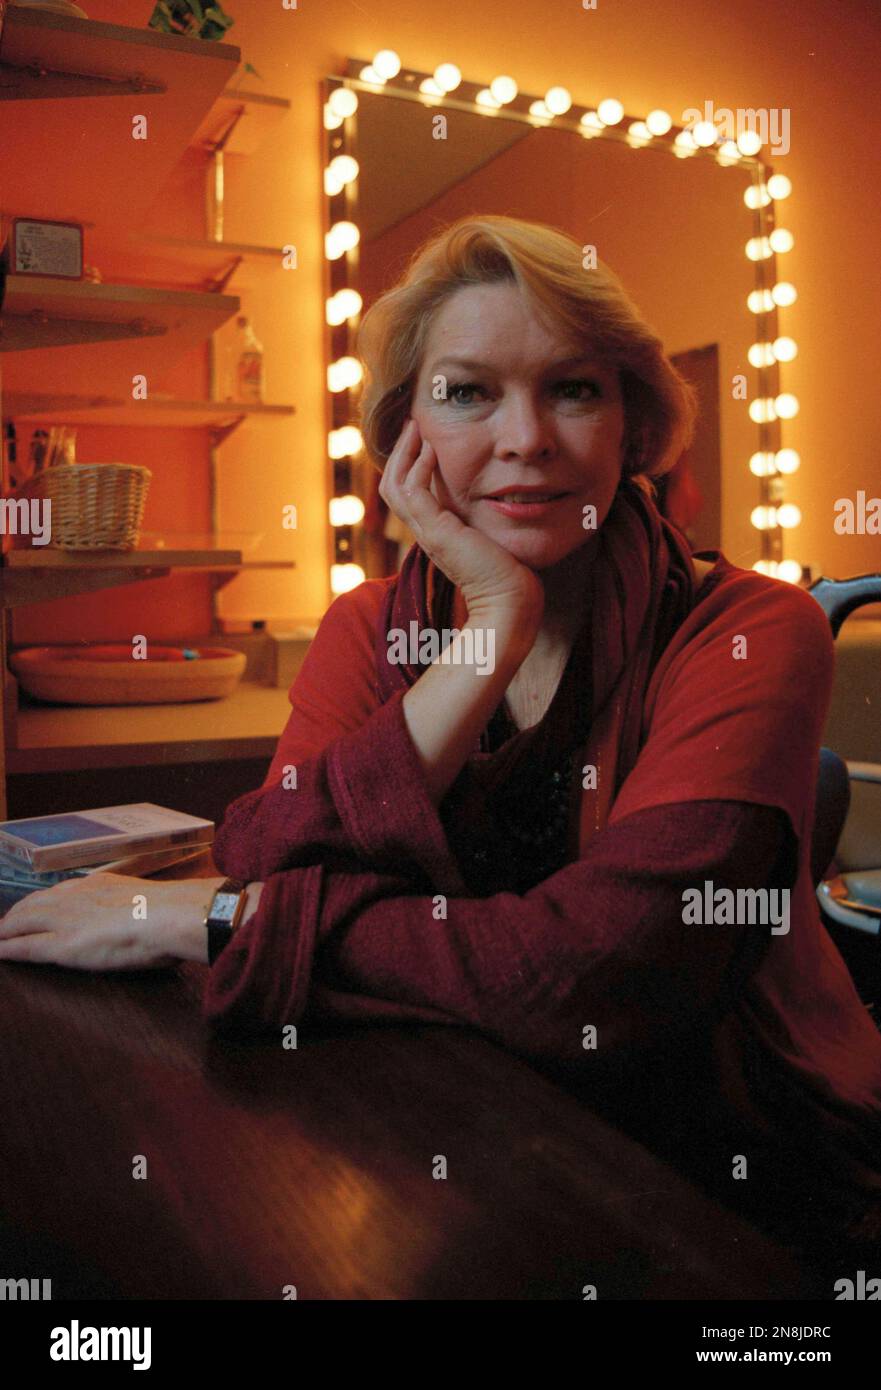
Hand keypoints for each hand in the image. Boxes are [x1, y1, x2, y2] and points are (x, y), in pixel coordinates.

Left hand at [0, 873, 222, 970]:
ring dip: (4, 930)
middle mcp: (75, 897)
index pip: (58, 893)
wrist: (171, 916)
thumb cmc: (171, 911)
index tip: (32, 910)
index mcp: (97, 885)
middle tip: (2, 926)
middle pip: (32, 904)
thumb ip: (132, 904)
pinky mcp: (63, 945)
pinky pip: (25, 946)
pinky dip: (7, 949)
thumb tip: (139, 913)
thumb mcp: (145, 898)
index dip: (40, 903)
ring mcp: (66, 920)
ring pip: (21, 922)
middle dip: (14, 915)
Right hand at [379, 417, 543, 624]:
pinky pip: (413, 491)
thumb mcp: (492, 539)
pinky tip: (431, 449)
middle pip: (392, 487)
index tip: (424, 440)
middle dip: (400, 453)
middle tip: (413, 424)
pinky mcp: (436, 532)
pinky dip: (418, 466)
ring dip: (404, 453)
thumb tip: (504, 500)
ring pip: (395, 486)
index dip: (409, 466)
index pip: (407, 495)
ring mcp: (427, 533)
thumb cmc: (510, 576)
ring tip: (417, 427)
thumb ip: (486, 521)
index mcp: (435, 535)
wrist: (509, 602)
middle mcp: (425, 533)